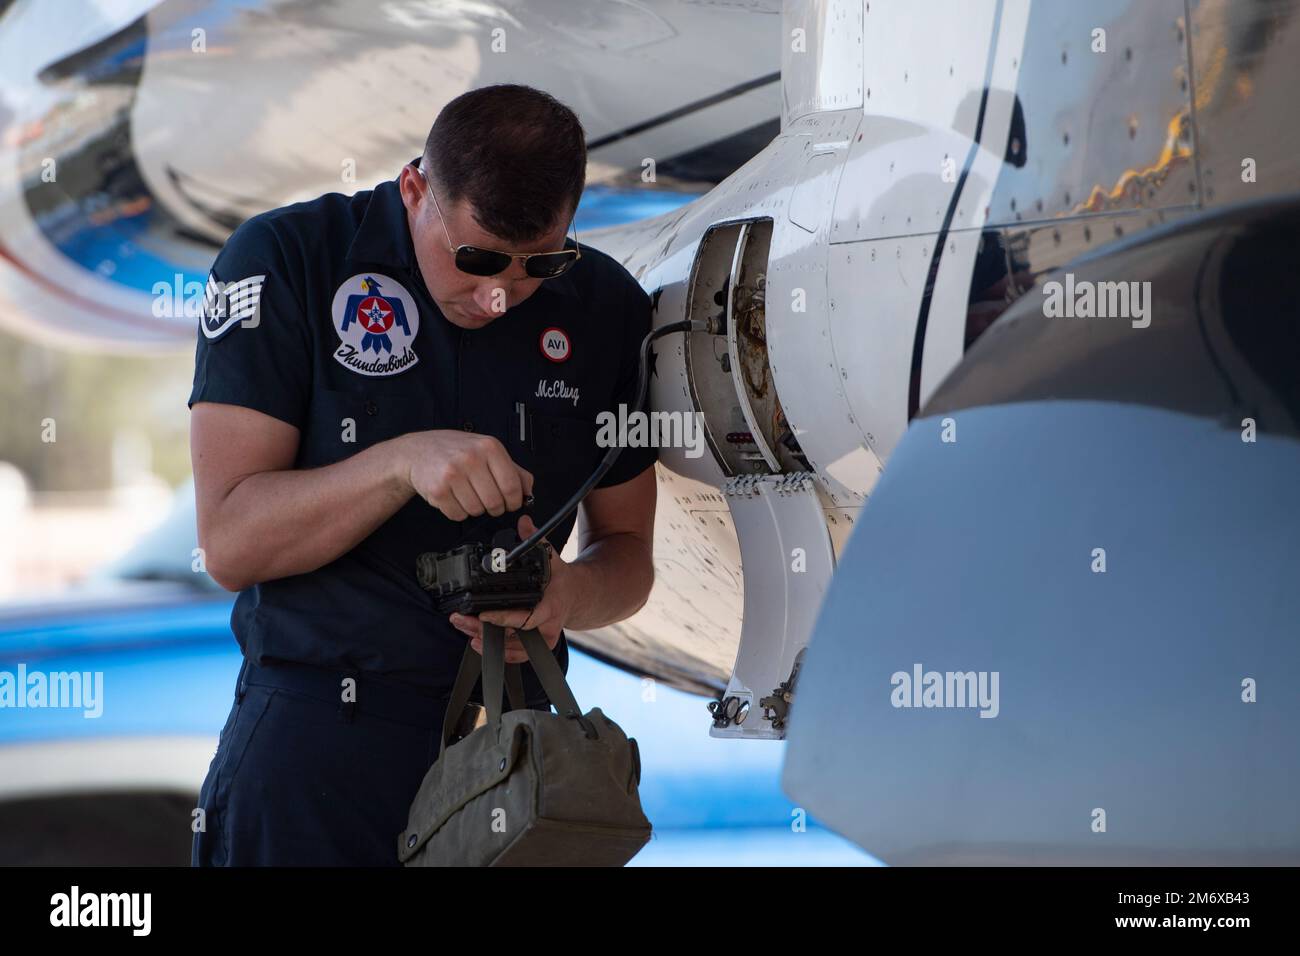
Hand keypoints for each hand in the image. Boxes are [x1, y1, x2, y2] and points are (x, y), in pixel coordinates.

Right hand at [399, 430, 532, 520]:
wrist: (417, 451)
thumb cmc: (454, 450)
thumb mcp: (487, 450)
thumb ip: (513, 470)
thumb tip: (528, 491)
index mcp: (489, 447)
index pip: (512, 486)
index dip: (514, 501)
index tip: (511, 503)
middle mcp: (470, 458)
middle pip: (495, 502)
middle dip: (494, 507)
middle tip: (486, 499)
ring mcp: (452, 474)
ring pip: (476, 511)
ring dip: (474, 508)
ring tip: (466, 492)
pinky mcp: (437, 490)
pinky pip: (457, 515)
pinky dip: (457, 511)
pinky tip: (453, 496)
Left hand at [448, 515, 577, 663]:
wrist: (577, 596)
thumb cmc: (561, 578)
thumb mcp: (552, 557)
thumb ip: (536, 540)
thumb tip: (524, 522)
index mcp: (551, 606)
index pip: (526, 617)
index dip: (503, 618)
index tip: (483, 615)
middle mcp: (547, 626)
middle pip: (513, 636)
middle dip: (484, 631)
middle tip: (462, 622)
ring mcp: (541, 638)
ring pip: (511, 647)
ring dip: (486, 641)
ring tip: (465, 630)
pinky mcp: (536, 646)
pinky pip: (516, 655)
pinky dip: (496, 651)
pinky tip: (477, 642)